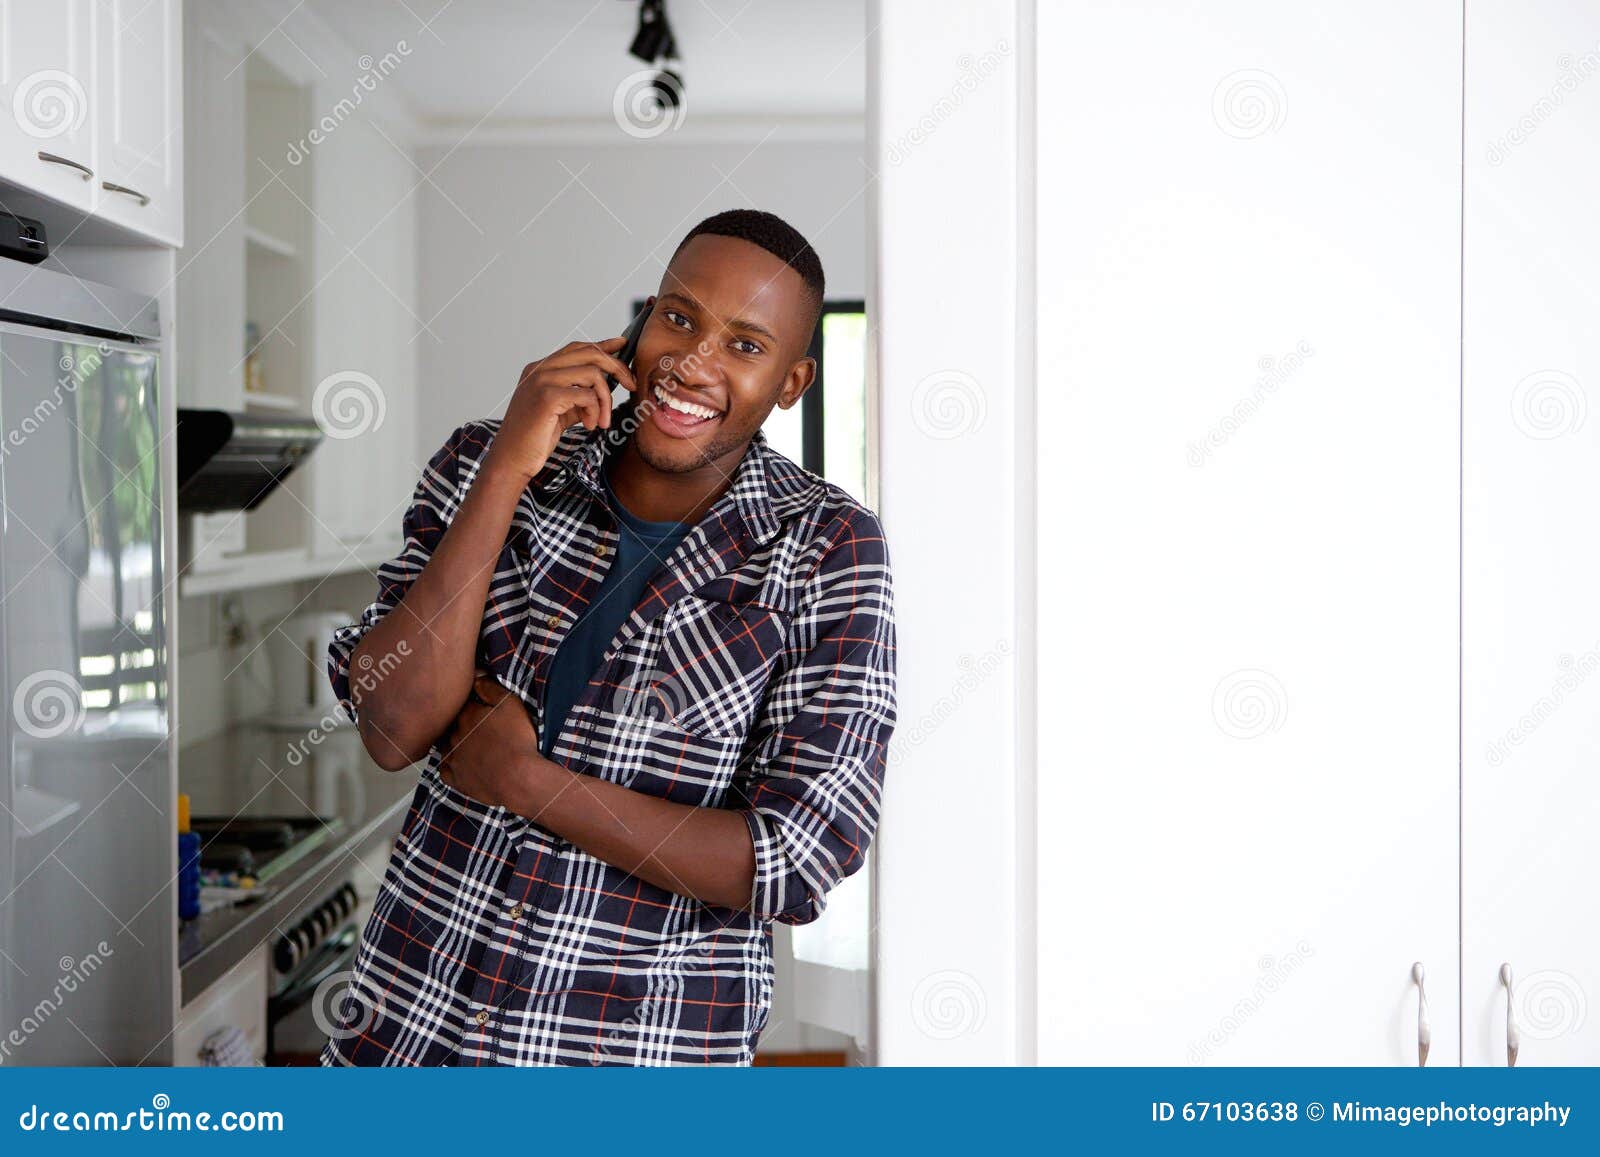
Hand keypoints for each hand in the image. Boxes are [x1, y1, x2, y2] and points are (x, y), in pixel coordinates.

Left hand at [437, 673, 540, 809]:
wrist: (518, 778)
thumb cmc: (517, 740)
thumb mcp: (510, 704)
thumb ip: (490, 688)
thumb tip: (476, 676)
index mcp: (467, 715)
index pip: (461, 702)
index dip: (469, 702)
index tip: (476, 703)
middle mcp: (455, 735)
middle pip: (450, 724)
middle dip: (458, 721)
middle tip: (474, 723)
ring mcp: (453, 758)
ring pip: (444, 746)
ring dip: (452, 742)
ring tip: (466, 742)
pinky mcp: (456, 779)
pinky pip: (445, 770)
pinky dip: (450, 765)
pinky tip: (458, 763)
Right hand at [487, 333, 638, 482]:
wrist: (512, 459)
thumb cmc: (534, 438)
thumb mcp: (561, 410)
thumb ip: (578, 393)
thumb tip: (607, 382)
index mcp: (539, 369)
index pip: (577, 348)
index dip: (603, 345)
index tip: (622, 345)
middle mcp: (539, 369)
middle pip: (589, 353)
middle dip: (617, 368)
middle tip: (630, 385)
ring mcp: (542, 381)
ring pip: (593, 374)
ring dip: (605, 400)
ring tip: (602, 421)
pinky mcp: (547, 397)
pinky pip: (587, 395)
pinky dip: (595, 411)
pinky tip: (589, 425)